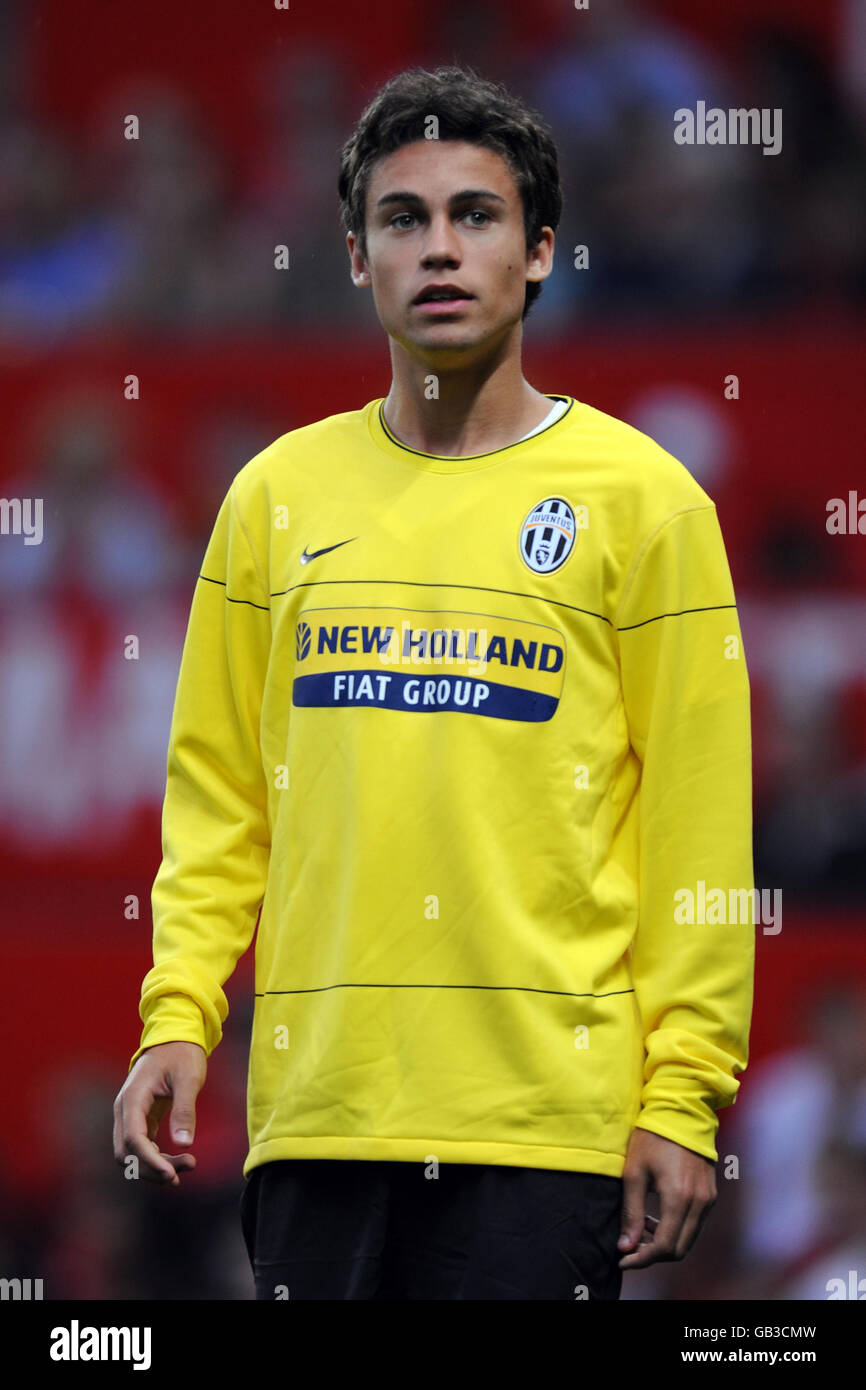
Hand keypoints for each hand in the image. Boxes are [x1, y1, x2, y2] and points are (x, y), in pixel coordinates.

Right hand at [113, 1041, 206, 1186]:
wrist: (175, 1037)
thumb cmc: (182, 1054)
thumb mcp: (188, 1078)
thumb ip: (185, 1110)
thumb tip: (185, 1144)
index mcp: (133, 1098)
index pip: (133, 1139)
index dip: (150, 1160)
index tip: (171, 1175)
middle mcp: (124, 1110)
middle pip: (127, 1153)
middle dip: (152, 1168)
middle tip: (182, 1174)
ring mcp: (130, 1115)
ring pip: (133, 1153)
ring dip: (155, 1166)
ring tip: (188, 1166)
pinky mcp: (140, 1119)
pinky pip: (142, 1146)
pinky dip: (157, 1158)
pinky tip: (179, 1161)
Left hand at [617, 1127, 715, 1269]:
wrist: (681, 1112)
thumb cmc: (652, 1138)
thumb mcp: (634, 1173)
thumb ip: (631, 1212)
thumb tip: (625, 1246)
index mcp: (679, 1198)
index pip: (664, 1247)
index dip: (642, 1259)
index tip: (622, 1259)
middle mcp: (700, 1203)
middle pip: (679, 1249)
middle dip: (653, 1255)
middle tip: (629, 1247)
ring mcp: (708, 1199)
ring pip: (688, 1239)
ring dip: (664, 1242)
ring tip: (640, 1228)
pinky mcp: (710, 1194)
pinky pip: (695, 1224)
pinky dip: (676, 1229)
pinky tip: (656, 1216)